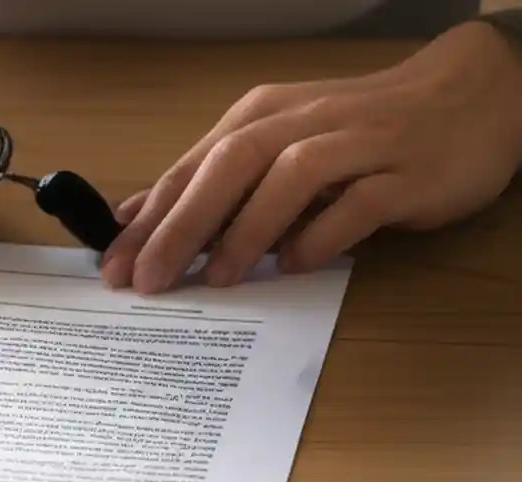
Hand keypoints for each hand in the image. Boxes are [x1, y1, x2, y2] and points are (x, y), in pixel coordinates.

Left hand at [102, 20, 521, 293]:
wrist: (469, 98)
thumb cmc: (358, 132)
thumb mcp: (277, 145)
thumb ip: (213, 180)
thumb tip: (141, 217)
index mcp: (262, 116)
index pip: (192, 167)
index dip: (150, 217)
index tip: (115, 266)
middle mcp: (303, 122)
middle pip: (229, 167)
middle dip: (181, 226)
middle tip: (149, 280)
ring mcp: (357, 145)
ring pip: (289, 178)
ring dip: (246, 230)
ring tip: (217, 279)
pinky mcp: (405, 174)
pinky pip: (358, 204)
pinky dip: (323, 235)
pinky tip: (296, 266)